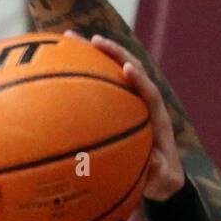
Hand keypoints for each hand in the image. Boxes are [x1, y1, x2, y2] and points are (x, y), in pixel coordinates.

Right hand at [64, 32, 184, 201]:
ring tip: (69, 40)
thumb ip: (159, 172)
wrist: (160, 177)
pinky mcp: (116, 106)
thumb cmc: (161, 179)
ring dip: (94, 55)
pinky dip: (82, 75)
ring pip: (112, 72)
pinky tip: (57, 68)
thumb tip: (152, 166)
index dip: (140, 80)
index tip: (127, 69)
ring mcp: (130, 102)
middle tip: (92, 40)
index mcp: (158, 119)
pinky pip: (99, 87)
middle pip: (130, 69)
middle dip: (113, 53)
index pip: (150, 93)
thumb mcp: (163, 180)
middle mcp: (144, 104)